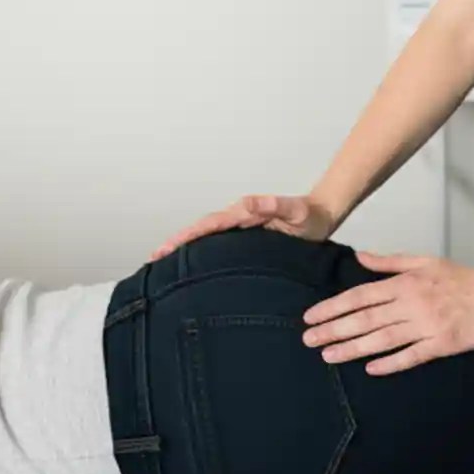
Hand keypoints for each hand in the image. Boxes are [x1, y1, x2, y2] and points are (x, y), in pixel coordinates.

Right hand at [150, 194, 336, 260]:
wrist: (321, 216)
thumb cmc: (309, 216)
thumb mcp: (293, 210)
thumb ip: (274, 205)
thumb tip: (247, 202)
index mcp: (243, 213)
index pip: (208, 225)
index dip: (185, 236)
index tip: (165, 249)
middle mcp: (237, 220)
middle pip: (200, 232)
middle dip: (176, 244)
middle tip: (153, 260)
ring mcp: (240, 231)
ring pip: (206, 240)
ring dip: (185, 250)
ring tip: (163, 268)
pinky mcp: (246, 241)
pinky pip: (219, 247)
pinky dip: (202, 255)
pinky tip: (194, 271)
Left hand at [302, 253, 473, 375]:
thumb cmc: (461, 278)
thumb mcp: (424, 262)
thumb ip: (389, 262)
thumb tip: (359, 257)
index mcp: (405, 283)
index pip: (360, 296)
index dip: (333, 307)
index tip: (311, 317)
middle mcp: (412, 304)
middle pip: (365, 319)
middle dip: (334, 330)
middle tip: (308, 340)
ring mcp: (426, 326)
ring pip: (383, 339)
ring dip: (353, 348)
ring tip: (328, 355)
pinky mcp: (442, 345)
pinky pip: (411, 355)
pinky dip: (391, 362)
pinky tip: (370, 368)